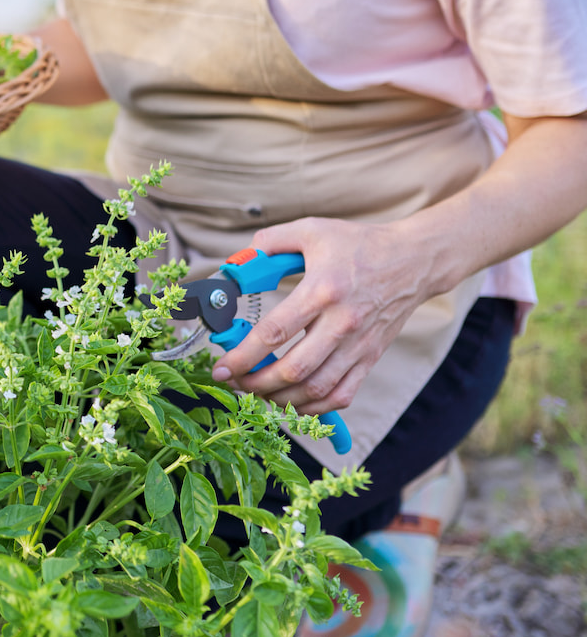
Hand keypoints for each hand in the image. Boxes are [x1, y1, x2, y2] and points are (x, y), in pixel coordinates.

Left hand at [211, 217, 439, 414]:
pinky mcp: (370, 358)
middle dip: (255, 384)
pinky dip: (313, 406)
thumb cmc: (360, 245)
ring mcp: (358, 345)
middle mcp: (342, 323)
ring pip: (315, 389)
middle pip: (293, 370)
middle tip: (235, 384)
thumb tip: (240, 259)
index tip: (221, 368)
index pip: (274, 332)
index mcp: (323, 291)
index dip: (243, 356)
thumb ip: (271, 241)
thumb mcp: (313, 230)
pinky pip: (341, 395)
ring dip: (280, 399)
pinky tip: (292, 401)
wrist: (415, 260)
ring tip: (257, 393)